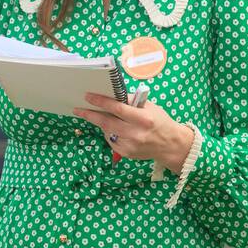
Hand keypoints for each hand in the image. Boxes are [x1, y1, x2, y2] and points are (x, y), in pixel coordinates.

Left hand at [72, 93, 193, 169]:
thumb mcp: (150, 107)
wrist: (170, 145)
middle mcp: (136, 133)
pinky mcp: (126, 153)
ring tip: (96, 115)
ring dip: (100, 123)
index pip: (117, 108)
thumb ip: (131, 102)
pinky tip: (114, 129)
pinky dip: (109, 133)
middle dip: (90, 114)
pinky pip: (110, 140)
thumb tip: (111, 95)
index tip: (88, 96)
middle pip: (106, 122)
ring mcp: (130, 145)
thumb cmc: (160, 122)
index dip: (101, 101)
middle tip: (78, 109)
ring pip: (106, 131)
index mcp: (144, 119)